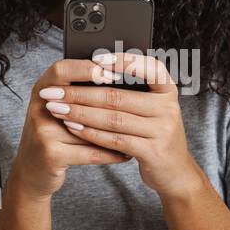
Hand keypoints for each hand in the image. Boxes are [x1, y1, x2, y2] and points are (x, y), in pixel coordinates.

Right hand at [10, 58, 131, 200]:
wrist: (31, 173)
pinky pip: (91, 152)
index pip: (62, 70)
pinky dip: (111, 154)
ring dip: (116, 131)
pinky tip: (127, 154)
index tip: (114, 68)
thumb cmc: (52, 136)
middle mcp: (39, 108)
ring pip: (89, 128)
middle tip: (137, 99)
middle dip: (108, 97)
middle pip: (76, 96)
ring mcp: (43, 133)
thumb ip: (77, 95)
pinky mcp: (52, 156)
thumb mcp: (57, 110)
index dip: (87, 68)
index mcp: (41, 90)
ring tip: (139, 128)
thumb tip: (119, 81)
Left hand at [37, 52, 203, 199]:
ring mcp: (162, 131)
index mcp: (168, 90)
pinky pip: (115, 140)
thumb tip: (94, 69)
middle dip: (80, 93)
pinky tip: (73, 127)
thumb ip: (133, 90)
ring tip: (57, 109)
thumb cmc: (155, 133)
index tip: (94, 59)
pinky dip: (91, 133)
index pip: (148, 66)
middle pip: (118, 96)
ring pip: (113, 119)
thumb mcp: (153, 108)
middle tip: (54, 91)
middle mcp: (169, 108)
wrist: (175, 171)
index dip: (121, 61)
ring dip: (80, 113)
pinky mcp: (152, 152)